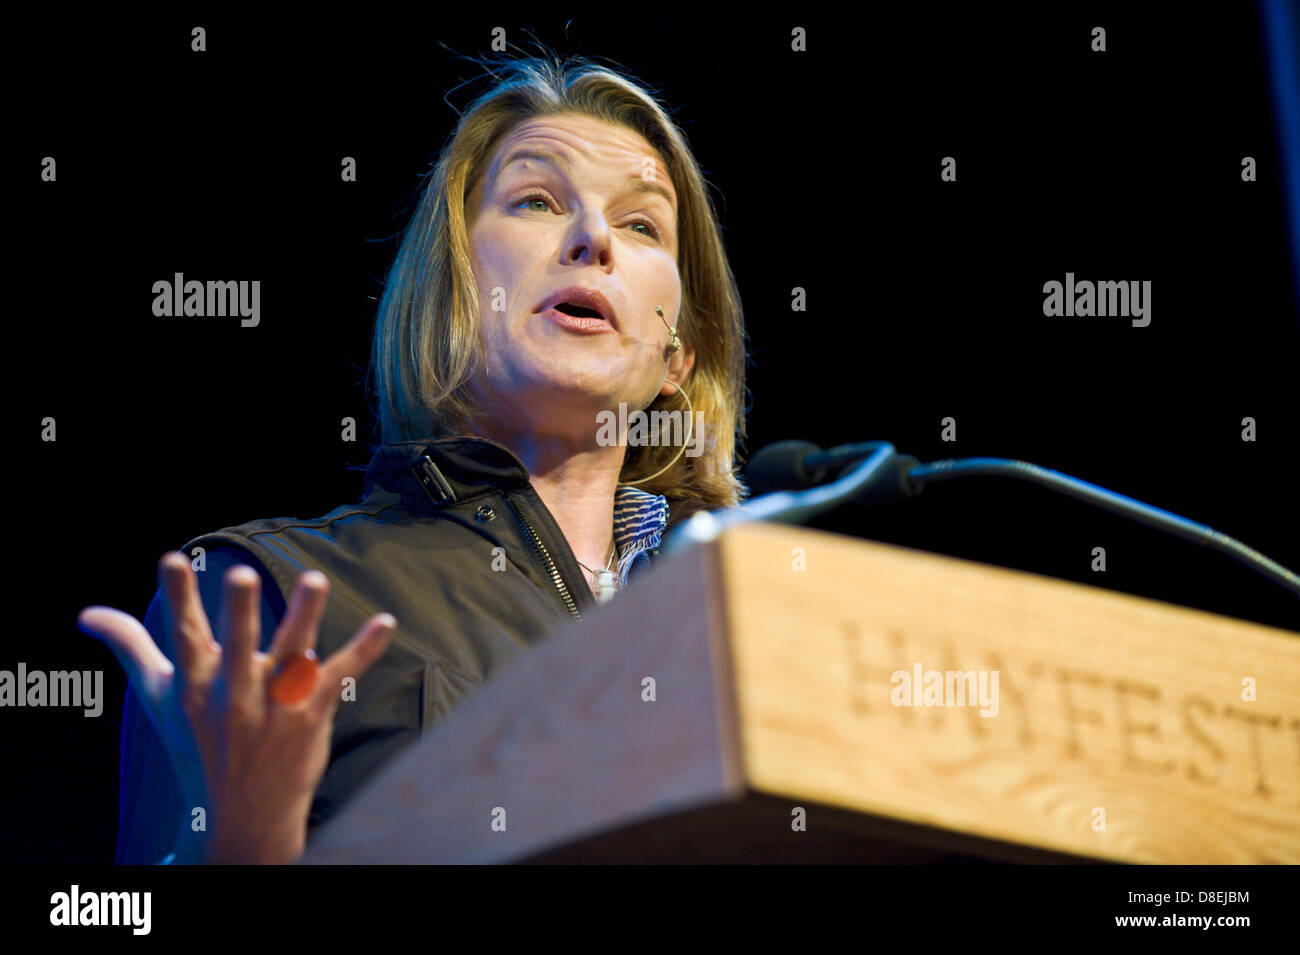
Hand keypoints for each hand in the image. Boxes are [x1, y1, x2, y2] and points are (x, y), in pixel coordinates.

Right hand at [79, 552, 394, 862]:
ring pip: (293, 655)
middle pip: (239, 645)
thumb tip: (89, 614)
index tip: (171, 559)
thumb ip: (132, 648)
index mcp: (196, 684)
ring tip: (314, 579)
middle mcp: (236, 693)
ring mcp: (277, 704)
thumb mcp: (160, 698)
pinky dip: (366, 649)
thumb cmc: (198, 743)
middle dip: (240, 613)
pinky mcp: (313, 713)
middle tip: (240, 576)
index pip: (184, 634)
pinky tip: (386, 622)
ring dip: (304, 617)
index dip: (177, 597)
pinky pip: (342, 675)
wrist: (243, 815)